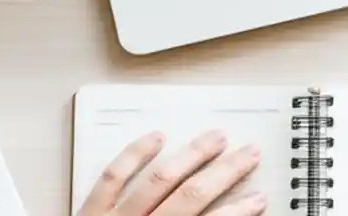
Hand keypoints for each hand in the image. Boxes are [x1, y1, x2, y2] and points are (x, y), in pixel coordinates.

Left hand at [77, 130, 264, 215]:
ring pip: (159, 179)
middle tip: (248, 154)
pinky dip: (134, 155)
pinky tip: (156, 138)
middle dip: (225, 172)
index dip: (239, 211)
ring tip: (215, 138)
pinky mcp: (89, 212)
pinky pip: (112, 177)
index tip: (258, 199)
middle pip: (191, 196)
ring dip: (191, 155)